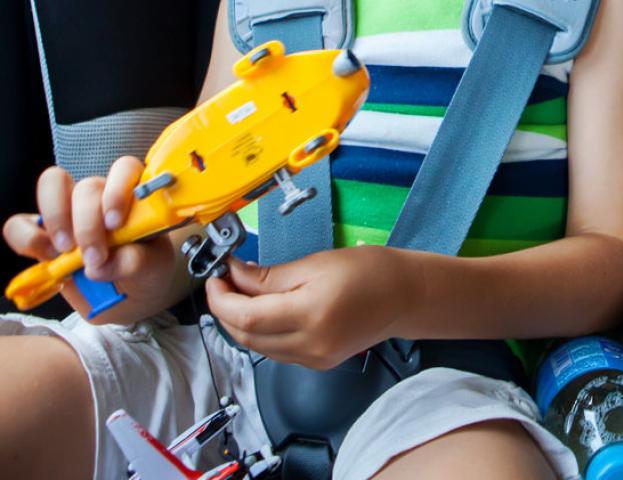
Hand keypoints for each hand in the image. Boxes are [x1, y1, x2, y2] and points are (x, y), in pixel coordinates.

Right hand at [3, 159, 178, 321]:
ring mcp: (69, 212)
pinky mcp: (42, 235)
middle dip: (87, 223)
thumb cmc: (146, 268)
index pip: (123, 169)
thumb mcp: (153, 266)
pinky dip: (27, 238)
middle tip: (94, 256)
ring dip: (56, 219)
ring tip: (64, 251)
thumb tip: (98, 266)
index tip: (115, 224)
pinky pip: (19, 224)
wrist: (130, 291)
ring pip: (51, 186)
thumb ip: (135, 261)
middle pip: (86, 186)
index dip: (116, 191)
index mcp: (133, 194)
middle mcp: (101, 195)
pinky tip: (47, 258)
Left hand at [204, 248, 412, 368]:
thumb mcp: (318, 262)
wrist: (406, 295)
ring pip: (258, 347)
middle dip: (225, 310)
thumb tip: (236, 274)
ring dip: (240, 323)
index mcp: (310, 314)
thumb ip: (272, 275)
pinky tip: (262, 311)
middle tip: (222, 283)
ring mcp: (313, 358)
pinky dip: (261, 332)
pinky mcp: (318, 362)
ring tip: (239, 293)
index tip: (215, 278)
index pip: (246, 316)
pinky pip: (276, 351)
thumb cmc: (370, 270)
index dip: (221, 299)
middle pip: (246, 337)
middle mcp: (310, 344)